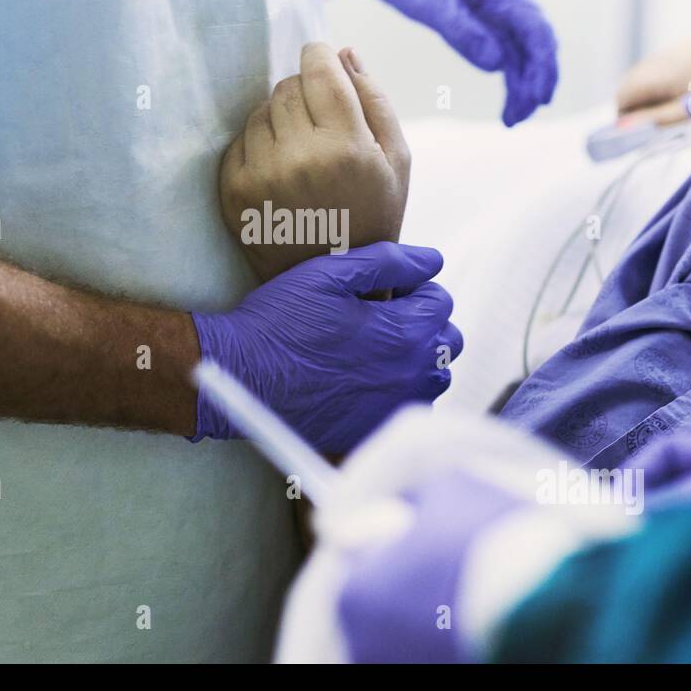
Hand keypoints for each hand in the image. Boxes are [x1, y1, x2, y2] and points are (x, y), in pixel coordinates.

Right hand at [192, 243, 461, 453]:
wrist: (243, 377)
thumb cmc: (280, 323)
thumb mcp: (329, 275)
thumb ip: (389, 262)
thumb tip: (432, 259)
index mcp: (405, 332)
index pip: (441, 300)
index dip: (412, 289)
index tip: (382, 292)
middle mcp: (411, 374)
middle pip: (446, 340)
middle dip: (422, 323)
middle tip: (380, 318)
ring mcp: (395, 407)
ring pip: (433, 377)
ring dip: (416, 359)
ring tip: (375, 350)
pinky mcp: (376, 430)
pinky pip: (409, 408)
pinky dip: (398, 393)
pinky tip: (365, 381)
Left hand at [220, 43, 409, 281]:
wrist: (332, 284)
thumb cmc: (372, 217)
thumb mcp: (397, 161)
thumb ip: (375, 99)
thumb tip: (342, 52)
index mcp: (346, 146)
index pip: (318, 69)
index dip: (319, 56)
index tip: (321, 59)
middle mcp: (299, 158)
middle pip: (287, 86)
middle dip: (304, 93)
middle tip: (321, 123)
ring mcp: (260, 175)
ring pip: (260, 110)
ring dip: (279, 119)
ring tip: (302, 153)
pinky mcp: (232, 191)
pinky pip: (240, 139)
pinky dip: (258, 145)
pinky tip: (281, 171)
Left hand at [345, 0, 557, 125]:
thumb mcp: (430, 1)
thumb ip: (463, 32)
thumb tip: (497, 65)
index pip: (535, 29)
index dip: (542, 65)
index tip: (538, 97)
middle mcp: (506, 0)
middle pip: (535, 45)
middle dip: (535, 82)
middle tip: (521, 117)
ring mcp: (496, 12)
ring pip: (522, 54)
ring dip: (522, 87)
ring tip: (512, 120)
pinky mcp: (483, 24)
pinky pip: (505, 55)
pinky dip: (508, 79)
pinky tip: (507, 105)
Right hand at [615, 39, 690, 123]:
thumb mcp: (687, 113)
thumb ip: (651, 120)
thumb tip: (619, 129)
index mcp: (661, 70)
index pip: (623, 94)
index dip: (627, 116)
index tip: (643, 130)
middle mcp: (666, 53)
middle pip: (633, 81)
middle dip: (638, 103)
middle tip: (660, 122)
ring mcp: (680, 46)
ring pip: (649, 73)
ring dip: (653, 92)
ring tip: (679, 107)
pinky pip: (666, 65)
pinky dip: (668, 80)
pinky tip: (690, 90)